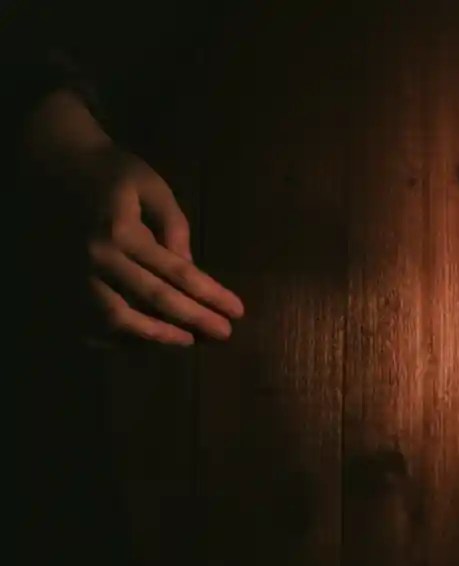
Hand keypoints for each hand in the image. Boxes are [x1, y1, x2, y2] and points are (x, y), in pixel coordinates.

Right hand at [22, 91, 243, 345]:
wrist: (54, 163)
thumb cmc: (112, 172)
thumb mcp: (152, 188)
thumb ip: (175, 228)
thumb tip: (192, 270)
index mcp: (123, 231)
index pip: (177, 272)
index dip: (210, 295)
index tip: (237, 311)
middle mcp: (97, 258)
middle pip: (153, 298)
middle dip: (193, 319)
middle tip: (223, 334)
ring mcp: (73, 273)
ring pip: (116, 318)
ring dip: (154, 335)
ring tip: (186, 341)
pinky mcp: (58, 281)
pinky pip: (84, 319)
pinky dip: (112, 336)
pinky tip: (139, 342)